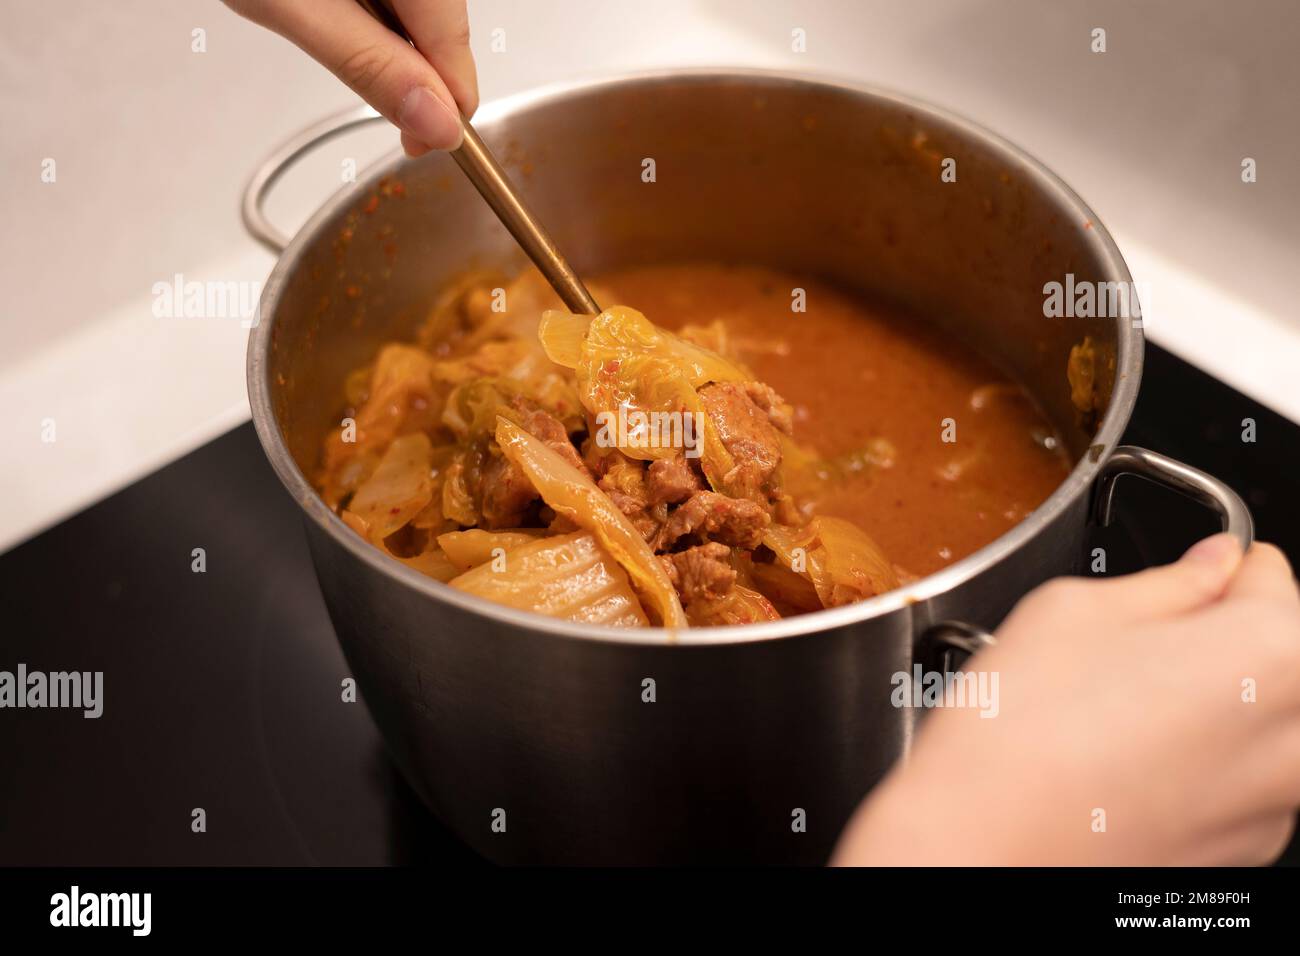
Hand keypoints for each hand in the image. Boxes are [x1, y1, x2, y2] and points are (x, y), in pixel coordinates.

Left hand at [225, 0, 477, 154]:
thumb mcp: (296, 5)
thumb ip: (371, 65)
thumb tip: (435, 122)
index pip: (455, 42)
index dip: (445, 103)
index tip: (421, 142)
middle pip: (441, 23)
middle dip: (411, 65)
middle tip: (375, 98)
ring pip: (417, 6)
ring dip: (388, 35)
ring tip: (328, 25)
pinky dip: (371, 5)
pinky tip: (334, 3)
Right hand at [833, 534, 1299, 865]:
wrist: (982, 846)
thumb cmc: (1016, 734)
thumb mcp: (1072, 608)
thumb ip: (1166, 582)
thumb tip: (1208, 567)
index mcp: (1270, 653)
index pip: (1277, 577)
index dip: (1218, 570)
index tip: (1182, 579)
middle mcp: (1295, 736)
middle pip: (1281, 655)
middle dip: (1224, 639)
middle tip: (1140, 645)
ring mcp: (1275, 804)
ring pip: (1264, 722)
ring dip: (1216, 704)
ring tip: (1122, 708)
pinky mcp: (1244, 852)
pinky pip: (1242, 782)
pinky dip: (1201, 763)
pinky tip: (1124, 758)